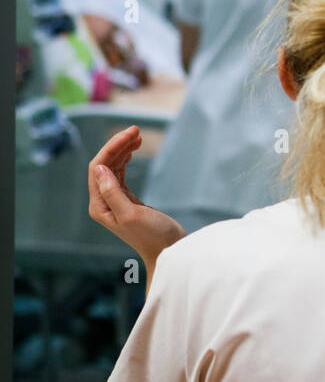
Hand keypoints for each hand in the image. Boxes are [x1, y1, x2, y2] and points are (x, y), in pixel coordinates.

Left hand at [88, 126, 184, 273]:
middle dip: (118, 145)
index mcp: (100, 206)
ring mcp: (114, 201)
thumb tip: (100, 168)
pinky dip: (127, 159)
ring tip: (137, 135)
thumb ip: (113, 193)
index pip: (98, 168)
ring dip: (123, 150)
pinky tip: (134, 150)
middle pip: (104, 165)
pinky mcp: (127, 200)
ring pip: (113, 167)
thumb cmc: (152, 236)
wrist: (167, 251)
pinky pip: (121, 173)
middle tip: (136, 130)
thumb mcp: (131, 215)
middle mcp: (103, 203)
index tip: (131, 133)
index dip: (112, 148)